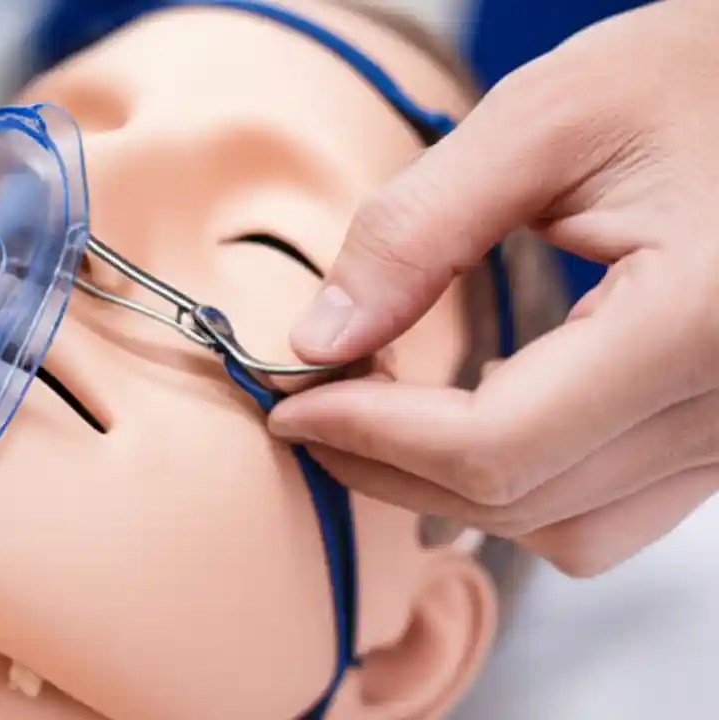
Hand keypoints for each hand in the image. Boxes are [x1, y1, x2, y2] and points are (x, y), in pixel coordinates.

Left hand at [271, 0, 718, 575]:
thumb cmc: (699, 74)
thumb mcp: (546, 119)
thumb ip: (417, 233)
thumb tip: (320, 340)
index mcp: (698, 321)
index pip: (496, 444)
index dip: (371, 435)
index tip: (292, 403)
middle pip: (518, 497)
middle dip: (387, 462)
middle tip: (309, 405)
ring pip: (566, 529)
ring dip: (448, 486)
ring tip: (374, 412)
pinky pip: (611, 510)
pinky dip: (521, 482)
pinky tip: (469, 415)